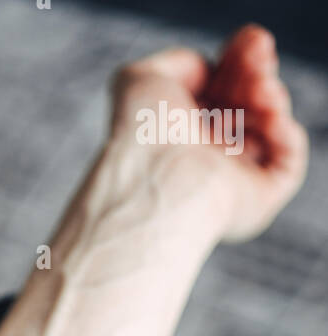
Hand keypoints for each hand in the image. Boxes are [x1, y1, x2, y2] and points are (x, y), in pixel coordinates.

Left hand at [110, 24, 307, 242]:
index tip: (249, 39)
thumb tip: (208, 71)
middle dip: (258, 72)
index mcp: (182, 132)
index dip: (239, 61)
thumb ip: (177, 65)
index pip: (221, 91)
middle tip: (259, 50)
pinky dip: (286, 136)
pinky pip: (287, 166)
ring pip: (269, 130)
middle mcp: (206, 157)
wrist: (156, 179)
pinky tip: (272, 120)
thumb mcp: (142, 78)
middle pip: (247, 105)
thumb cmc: (142, 134)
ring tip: (261, 89)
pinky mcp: (256, 202)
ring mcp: (231, 181)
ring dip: (271, 98)